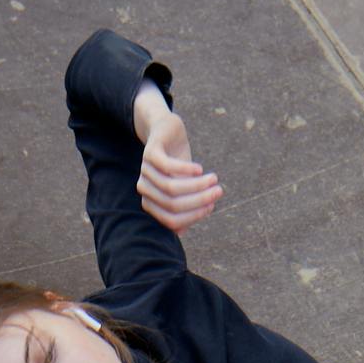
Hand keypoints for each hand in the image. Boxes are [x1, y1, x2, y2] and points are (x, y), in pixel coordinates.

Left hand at [135, 98, 222, 232]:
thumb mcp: (182, 186)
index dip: (194, 215)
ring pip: (171, 188)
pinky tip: (199, 168)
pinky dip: (186, 170)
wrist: (165, 130)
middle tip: (219, 191)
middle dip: (199, 200)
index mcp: (151, 203)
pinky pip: (168, 167)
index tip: (212, 206)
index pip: (172, 219)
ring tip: (214, 178)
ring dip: (197, 185)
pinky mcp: (149, 153)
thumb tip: (181, 232)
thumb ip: (182, 207)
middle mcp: (145, 190)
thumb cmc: (176, 163)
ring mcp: (145, 171)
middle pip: (173, 205)